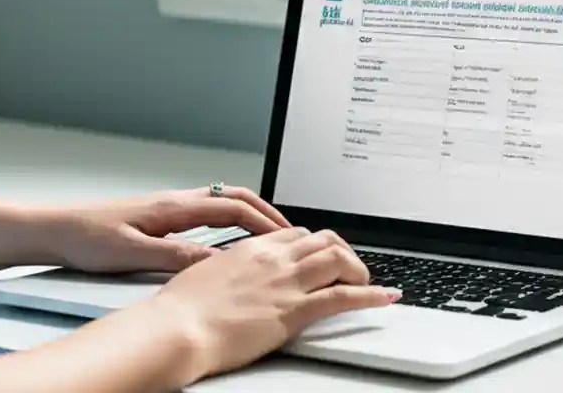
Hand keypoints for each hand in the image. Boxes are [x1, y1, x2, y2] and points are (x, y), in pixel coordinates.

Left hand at [28, 187, 292, 273]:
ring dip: (248, 216)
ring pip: (220, 202)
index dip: (263, 223)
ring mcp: (167, 207)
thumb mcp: (133, 253)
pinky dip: (228, 222)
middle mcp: (173, 201)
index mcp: (172, 207)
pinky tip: (227, 242)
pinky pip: (205, 213)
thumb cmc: (85, 238)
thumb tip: (214, 261)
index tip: (285, 238)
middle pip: (233, 197)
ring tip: (267, 238)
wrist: (54, 229)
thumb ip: (175, 257)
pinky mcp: (158, 216)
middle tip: (289, 234)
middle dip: (265, 213)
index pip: (231, 208)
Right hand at [145, 227, 401, 383]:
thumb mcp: (203, 276)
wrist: (177, 328)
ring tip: (368, 282)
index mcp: (251, 248)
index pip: (295, 234)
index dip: (314, 244)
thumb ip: (225, 271)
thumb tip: (227, 276)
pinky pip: (343, 296)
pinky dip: (371, 296)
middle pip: (323, 240)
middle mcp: (273, 258)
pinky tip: (385, 298)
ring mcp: (286, 282)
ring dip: (359, 269)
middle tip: (348, 268)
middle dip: (342, 252)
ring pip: (338, 259)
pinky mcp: (294, 310)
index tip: (320, 255)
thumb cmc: (180, 309)